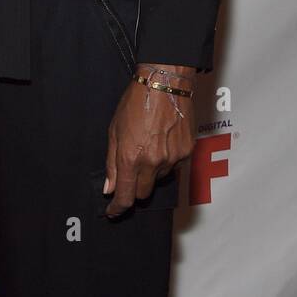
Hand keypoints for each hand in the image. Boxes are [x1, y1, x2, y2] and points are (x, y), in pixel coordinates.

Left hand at [104, 62, 195, 217]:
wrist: (164, 84)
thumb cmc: (136, 102)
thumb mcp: (114, 130)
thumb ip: (112, 162)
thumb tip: (109, 188)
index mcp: (132, 157)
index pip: (125, 196)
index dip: (118, 208)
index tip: (113, 211)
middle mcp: (153, 162)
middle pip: (143, 192)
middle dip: (134, 188)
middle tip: (130, 172)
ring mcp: (173, 159)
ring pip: (159, 179)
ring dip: (151, 172)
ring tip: (147, 145)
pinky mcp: (187, 153)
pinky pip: (174, 167)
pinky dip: (166, 161)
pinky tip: (161, 142)